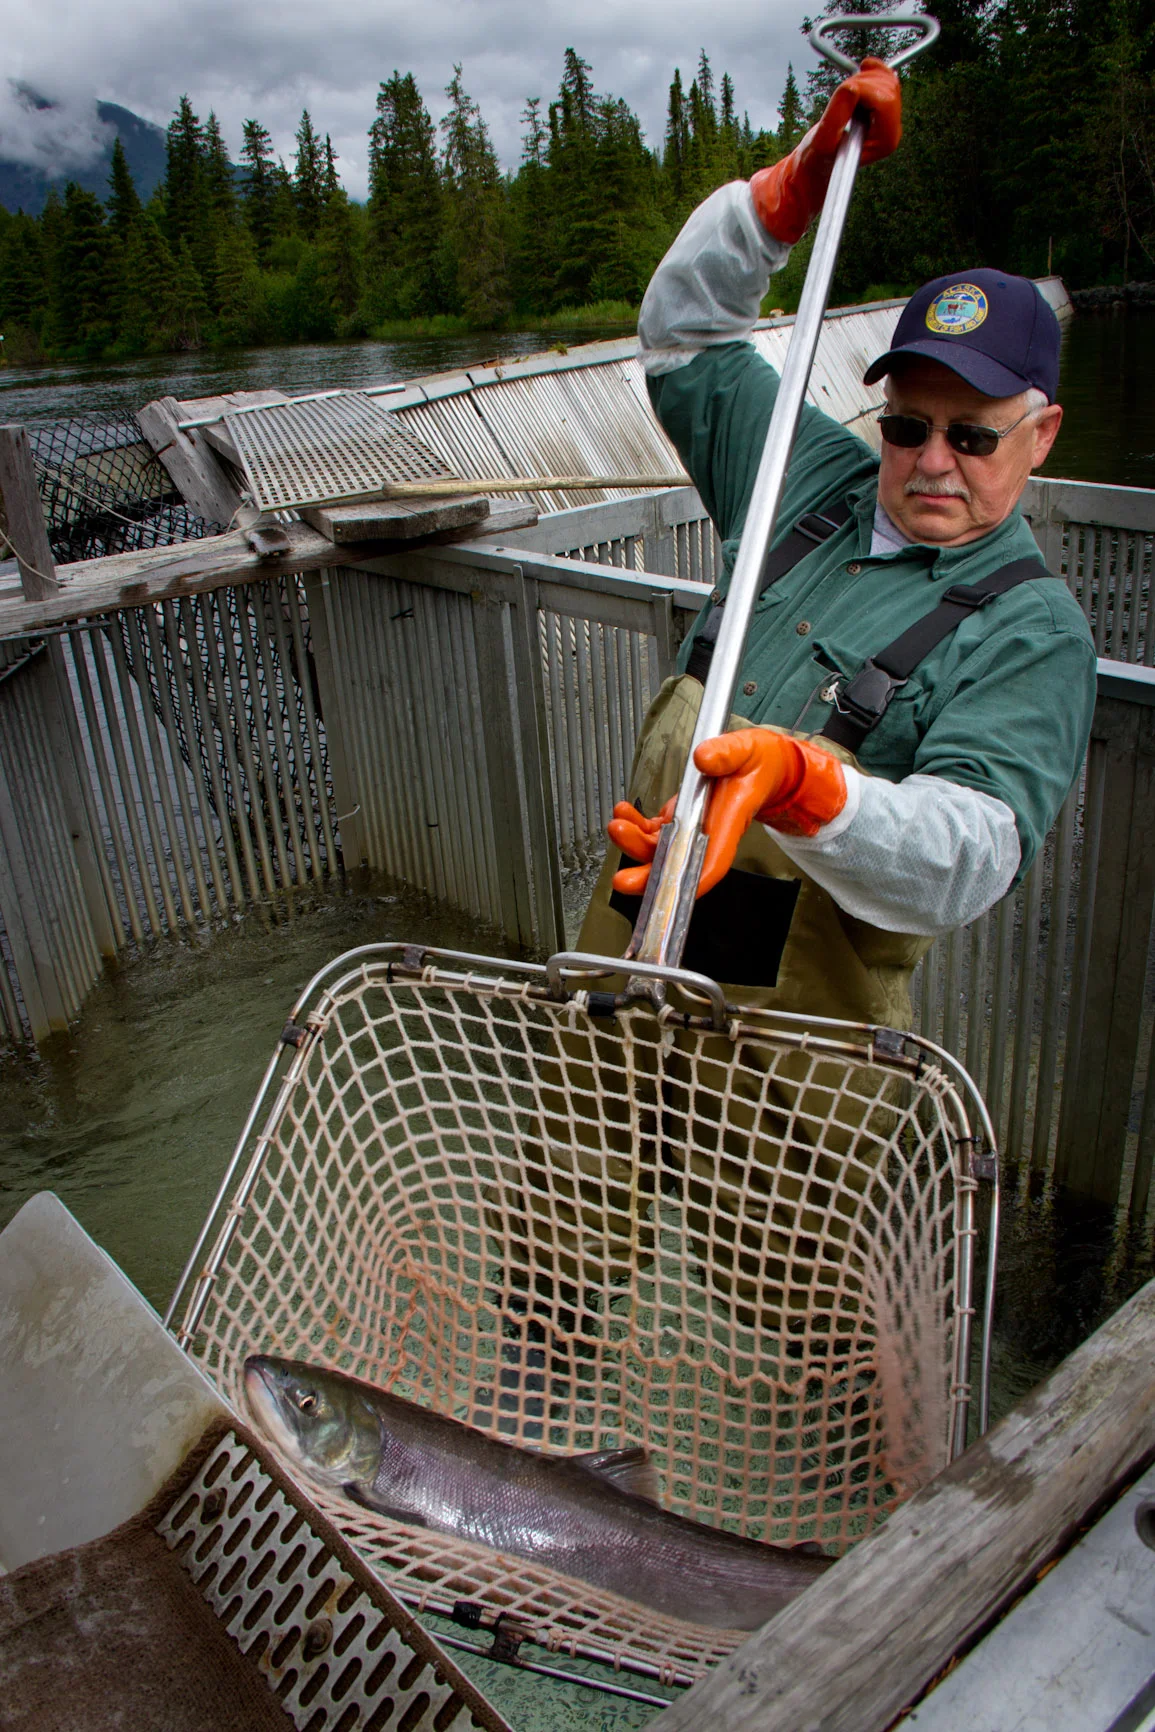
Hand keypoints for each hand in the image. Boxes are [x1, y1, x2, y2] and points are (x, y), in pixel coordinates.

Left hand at [609, 730, 846, 898]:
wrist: (761, 764)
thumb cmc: (759, 762)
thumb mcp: (748, 749)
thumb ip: (727, 752)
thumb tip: (702, 758)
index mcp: (729, 824)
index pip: (711, 862)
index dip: (691, 880)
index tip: (669, 888)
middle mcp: (707, 833)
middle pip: (676, 864)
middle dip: (648, 876)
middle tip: (623, 881)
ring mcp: (690, 828)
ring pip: (658, 849)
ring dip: (634, 844)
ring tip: (617, 826)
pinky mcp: (679, 818)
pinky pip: (652, 831)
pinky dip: (634, 826)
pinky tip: (622, 812)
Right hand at [749, 58, 901, 244]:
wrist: (817, 164)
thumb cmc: (819, 158)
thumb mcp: (822, 140)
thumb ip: (837, 115)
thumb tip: (851, 87)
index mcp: (884, 142)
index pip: (885, 101)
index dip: (865, 88)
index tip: (844, 90)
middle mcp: (891, 131)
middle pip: (889, 88)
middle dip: (865, 81)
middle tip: (843, 90)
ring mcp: (889, 120)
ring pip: (888, 81)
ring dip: (867, 76)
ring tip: (845, 90)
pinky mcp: (882, 110)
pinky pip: (886, 80)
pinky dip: (875, 70)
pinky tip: (865, 66)